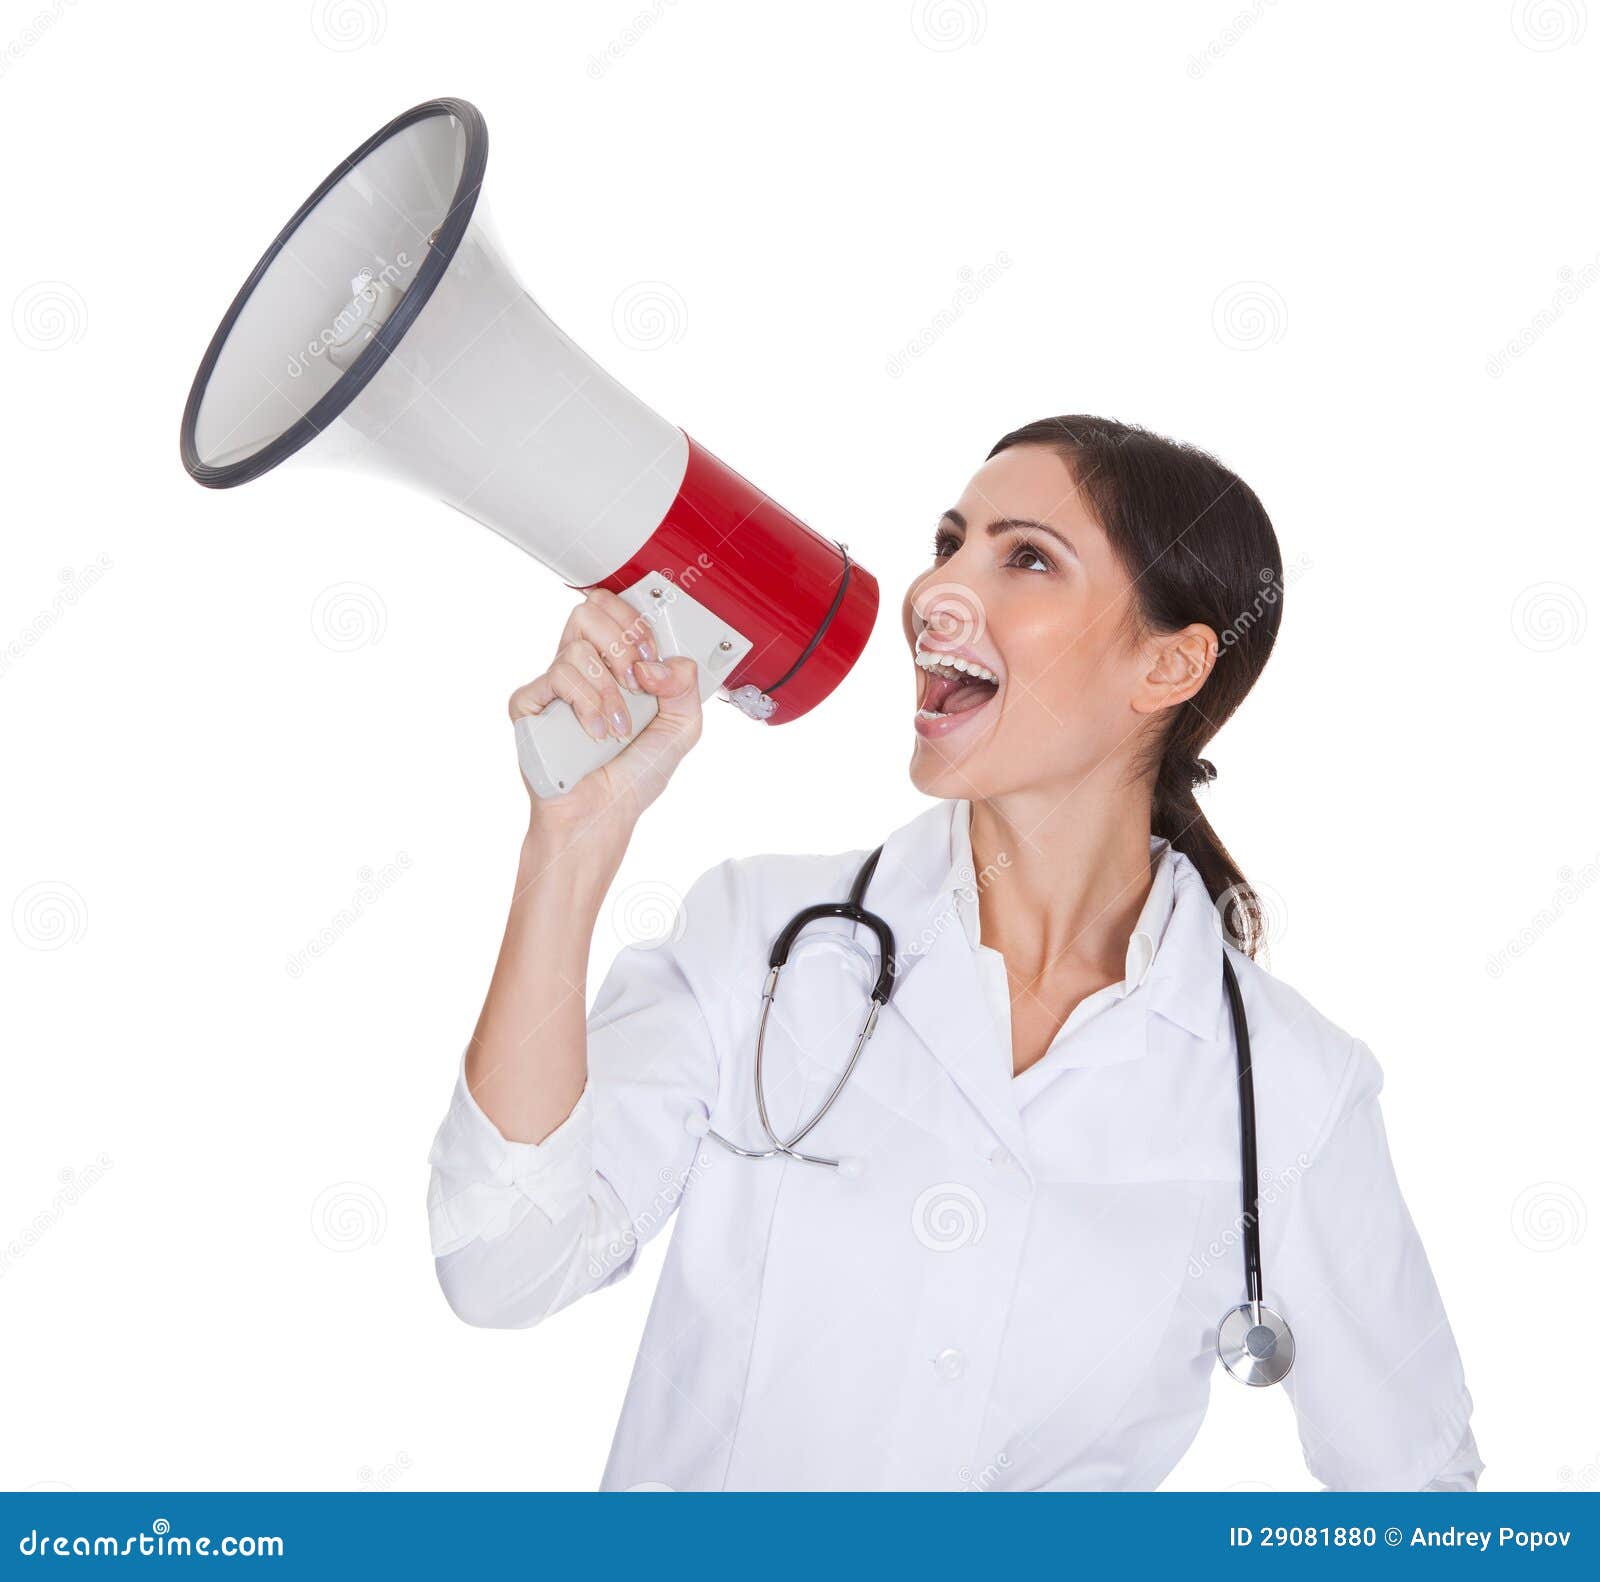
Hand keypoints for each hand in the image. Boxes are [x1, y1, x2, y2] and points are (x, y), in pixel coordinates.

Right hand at [508, 588, 703, 853]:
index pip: (614, 610)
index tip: (652, 656)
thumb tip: (655, 663)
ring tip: (617, 727)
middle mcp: (584, 668)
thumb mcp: (682, 727)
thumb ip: (685, 686)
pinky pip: (555, 678)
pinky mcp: (531, 705)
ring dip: (608, 691)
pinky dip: (586, 704)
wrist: (605, 815)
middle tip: (636, 681)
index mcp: (616, 664)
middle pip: (588, 611)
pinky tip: (595, 732)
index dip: (635, 622)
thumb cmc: (635, 774)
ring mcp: (554, 686)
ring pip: (576, 649)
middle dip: (622, 644)